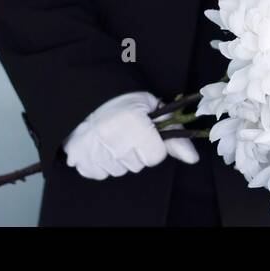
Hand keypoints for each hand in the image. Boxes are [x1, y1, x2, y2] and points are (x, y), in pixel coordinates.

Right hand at [63, 91, 197, 180]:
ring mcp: (92, 149)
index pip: (155, 156)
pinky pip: (99, 173)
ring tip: (111, 136)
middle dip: (136, 151)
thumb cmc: (122, 101)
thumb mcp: (152, 108)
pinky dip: (100, 162)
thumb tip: (193, 159)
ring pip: (119, 170)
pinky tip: (99, 145)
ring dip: (118, 157)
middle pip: (137, 165)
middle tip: (126, 132)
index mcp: (132, 122)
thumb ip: (174, 133)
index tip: (144, 131)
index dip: (153, 144)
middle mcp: (111, 138)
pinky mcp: (77, 157)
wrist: (86, 97)